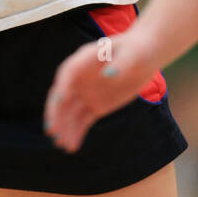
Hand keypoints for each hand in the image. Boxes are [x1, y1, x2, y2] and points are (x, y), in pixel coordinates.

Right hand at [43, 24, 161, 152]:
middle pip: (62, 96)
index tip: (61, 100)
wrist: (144, 55)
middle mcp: (80, 77)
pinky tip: (72, 146)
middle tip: (53, 131)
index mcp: (85, 59)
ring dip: (64, 128)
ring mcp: (86, 92)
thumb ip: (121, 64)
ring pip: (70, 112)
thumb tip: (109, 74)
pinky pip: (82, 121)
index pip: (68, 72)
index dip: (63, 85)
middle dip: (56, 113)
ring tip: (63, 145)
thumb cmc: (137, 50)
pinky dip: (76, 132)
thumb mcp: (132, 55)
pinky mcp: (96, 105)